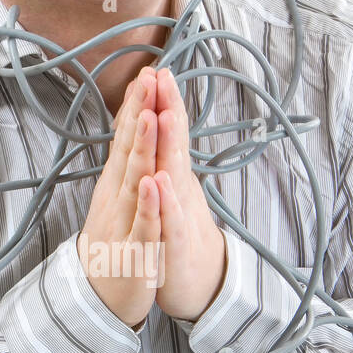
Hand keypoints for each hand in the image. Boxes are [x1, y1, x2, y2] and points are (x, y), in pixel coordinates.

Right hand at [77, 67, 161, 327]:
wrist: (96, 299)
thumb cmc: (112, 246)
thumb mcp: (117, 201)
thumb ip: (123, 167)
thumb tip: (129, 130)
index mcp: (116, 185)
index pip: (125, 138)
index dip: (136, 105)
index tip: (146, 71)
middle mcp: (116, 197)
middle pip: (127, 149)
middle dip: (138, 113)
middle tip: (147, 77)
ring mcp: (124, 222)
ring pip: (134, 181)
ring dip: (141, 149)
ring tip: (149, 117)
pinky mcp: (135, 250)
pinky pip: (143, 224)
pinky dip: (148, 204)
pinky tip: (152, 183)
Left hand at [153, 67, 226, 320]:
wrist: (197, 284)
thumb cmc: (177, 233)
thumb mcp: (170, 191)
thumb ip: (165, 158)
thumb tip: (159, 121)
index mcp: (172, 175)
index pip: (167, 133)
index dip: (162, 102)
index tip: (156, 68)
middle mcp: (180, 189)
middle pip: (175, 145)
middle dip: (169, 110)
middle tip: (164, 76)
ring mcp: (180, 216)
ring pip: (174, 177)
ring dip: (169, 147)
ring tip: (164, 115)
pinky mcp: (176, 246)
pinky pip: (169, 221)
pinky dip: (164, 202)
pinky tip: (160, 183)